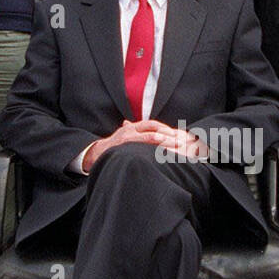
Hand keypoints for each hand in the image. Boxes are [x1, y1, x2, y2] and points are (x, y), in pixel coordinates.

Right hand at [82, 120, 205, 171]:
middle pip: (155, 128)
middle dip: (169, 133)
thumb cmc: (111, 148)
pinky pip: (144, 148)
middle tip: (183, 139)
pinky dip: (156, 149)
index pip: (152, 125)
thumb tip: (130, 122)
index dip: (165, 129)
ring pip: (151, 137)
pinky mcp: (126, 147)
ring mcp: (128, 139)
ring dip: (166, 140)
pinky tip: (166, 154)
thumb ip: (130, 130)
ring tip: (179, 145)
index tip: (178, 134)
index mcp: (131, 127)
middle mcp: (130, 130)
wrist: (95, 155)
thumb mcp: (121, 136)